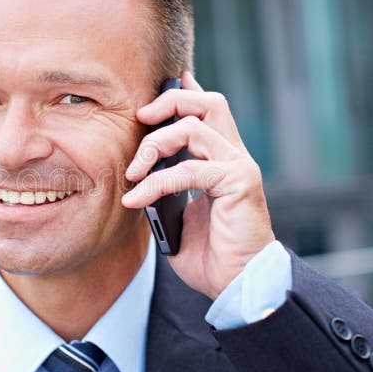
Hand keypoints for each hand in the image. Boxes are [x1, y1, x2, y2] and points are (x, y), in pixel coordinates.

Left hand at [121, 71, 274, 299]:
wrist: (237, 286)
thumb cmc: (210, 256)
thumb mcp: (178, 216)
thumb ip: (165, 189)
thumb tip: (139, 172)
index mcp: (222, 160)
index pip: (208, 111)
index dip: (186, 92)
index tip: (164, 84)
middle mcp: (235, 156)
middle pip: (208, 102)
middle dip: (168, 103)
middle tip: (139, 120)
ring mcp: (240, 167)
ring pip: (195, 126)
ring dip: (154, 144)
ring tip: (132, 172)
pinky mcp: (240, 183)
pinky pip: (190, 169)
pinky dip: (157, 181)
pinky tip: (137, 198)